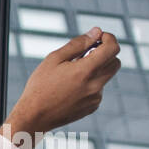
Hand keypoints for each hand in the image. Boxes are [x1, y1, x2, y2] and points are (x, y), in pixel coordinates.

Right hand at [0, 26, 121, 145]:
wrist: (33, 117)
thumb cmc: (40, 86)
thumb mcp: (54, 59)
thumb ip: (78, 44)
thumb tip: (96, 32)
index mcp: (86, 71)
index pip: (113, 48)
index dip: (109, 38)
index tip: (99, 37)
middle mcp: (95, 85)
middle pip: (115, 62)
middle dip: (105, 54)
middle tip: (86, 53)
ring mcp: (95, 98)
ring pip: (106, 76)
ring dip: (96, 70)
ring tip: (73, 74)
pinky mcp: (92, 107)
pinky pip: (98, 90)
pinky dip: (90, 84)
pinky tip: (71, 88)